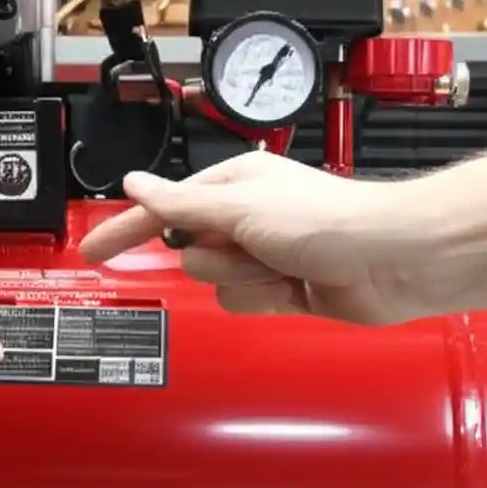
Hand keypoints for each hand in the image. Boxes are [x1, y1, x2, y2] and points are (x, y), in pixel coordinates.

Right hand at [80, 151, 437, 325]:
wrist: (391, 260)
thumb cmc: (329, 219)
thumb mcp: (240, 205)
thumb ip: (180, 201)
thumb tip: (135, 182)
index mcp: (233, 183)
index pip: (163, 207)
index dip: (127, 228)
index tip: (95, 249)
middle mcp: (246, 217)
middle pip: (191, 252)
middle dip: (219, 258)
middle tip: (250, 248)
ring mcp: (265, 255)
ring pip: (216, 284)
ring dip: (246, 281)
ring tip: (281, 268)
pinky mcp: (283, 289)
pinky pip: (245, 304)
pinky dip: (266, 300)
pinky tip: (293, 289)